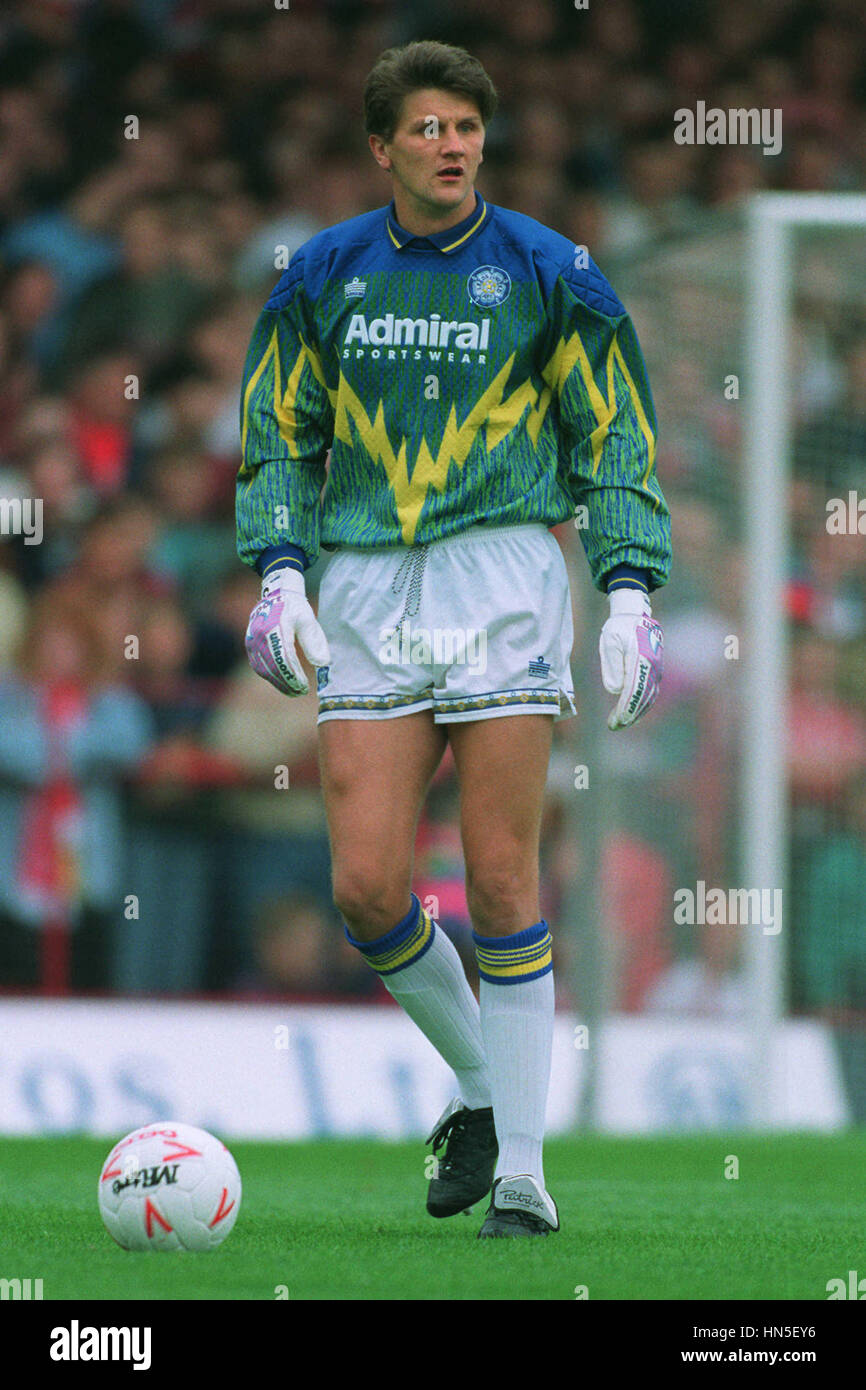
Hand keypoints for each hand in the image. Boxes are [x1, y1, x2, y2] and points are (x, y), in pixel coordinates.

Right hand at [245, 566, 329, 695]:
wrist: (275, 594)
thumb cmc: (295, 608)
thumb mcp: (308, 621)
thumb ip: (314, 642)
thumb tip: (322, 663)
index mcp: (276, 628)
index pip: (284, 658)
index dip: (294, 675)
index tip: (305, 687)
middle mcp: (260, 635)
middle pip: (273, 667)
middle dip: (287, 683)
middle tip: (301, 692)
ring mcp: (252, 640)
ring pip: (263, 669)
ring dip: (278, 682)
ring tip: (293, 692)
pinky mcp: (249, 644)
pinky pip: (258, 665)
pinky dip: (269, 676)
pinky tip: (282, 683)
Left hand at [599, 587, 663, 730]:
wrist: (635, 615)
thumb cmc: (619, 628)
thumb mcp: (610, 641)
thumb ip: (612, 665)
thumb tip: (616, 690)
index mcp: (642, 659)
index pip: (634, 690)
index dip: (626, 708)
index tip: (617, 721)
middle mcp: (653, 667)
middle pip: (643, 698)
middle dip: (629, 715)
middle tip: (614, 726)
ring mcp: (656, 670)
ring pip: (648, 698)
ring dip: (635, 713)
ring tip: (619, 724)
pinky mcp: (655, 672)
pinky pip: (650, 693)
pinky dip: (641, 706)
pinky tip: (629, 714)